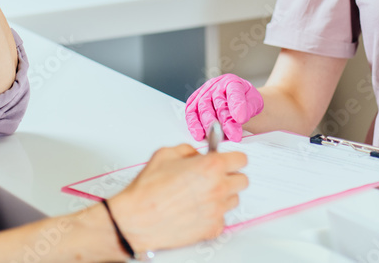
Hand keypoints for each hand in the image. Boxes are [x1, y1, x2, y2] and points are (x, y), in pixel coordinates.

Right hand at [108, 144, 247, 251]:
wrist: (136, 219)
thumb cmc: (147, 190)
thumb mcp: (166, 154)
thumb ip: (189, 150)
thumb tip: (198, 154)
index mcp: (211, 166)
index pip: (241, 159)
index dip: (232, 159)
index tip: (228, 161)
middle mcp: (218, 188)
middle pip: (242, 180)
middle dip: (230, 176)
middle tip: (214, 177)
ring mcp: (217, 210)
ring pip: (233, 200)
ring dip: (223, 196)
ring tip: (202, 195)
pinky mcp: (212, 229)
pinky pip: (222, 219)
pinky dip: (213, 215)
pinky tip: (197, 210)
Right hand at [185, 74, 262, 142]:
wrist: (237, 102)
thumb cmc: (245, 102)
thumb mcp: (254, 103)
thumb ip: (248, 110)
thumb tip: (239, 119)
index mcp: (233, 82)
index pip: (235, 92)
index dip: (237, 105)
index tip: (241, 119)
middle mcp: (216, 86)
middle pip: (218, 102)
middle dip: (225, 121)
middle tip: (233, 134)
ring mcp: (204, 93)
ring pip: (203, 108)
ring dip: (208, 124)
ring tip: (215, 137)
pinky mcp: (194, 103)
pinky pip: (191, 113)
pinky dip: (194, 124)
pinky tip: (199, 134)